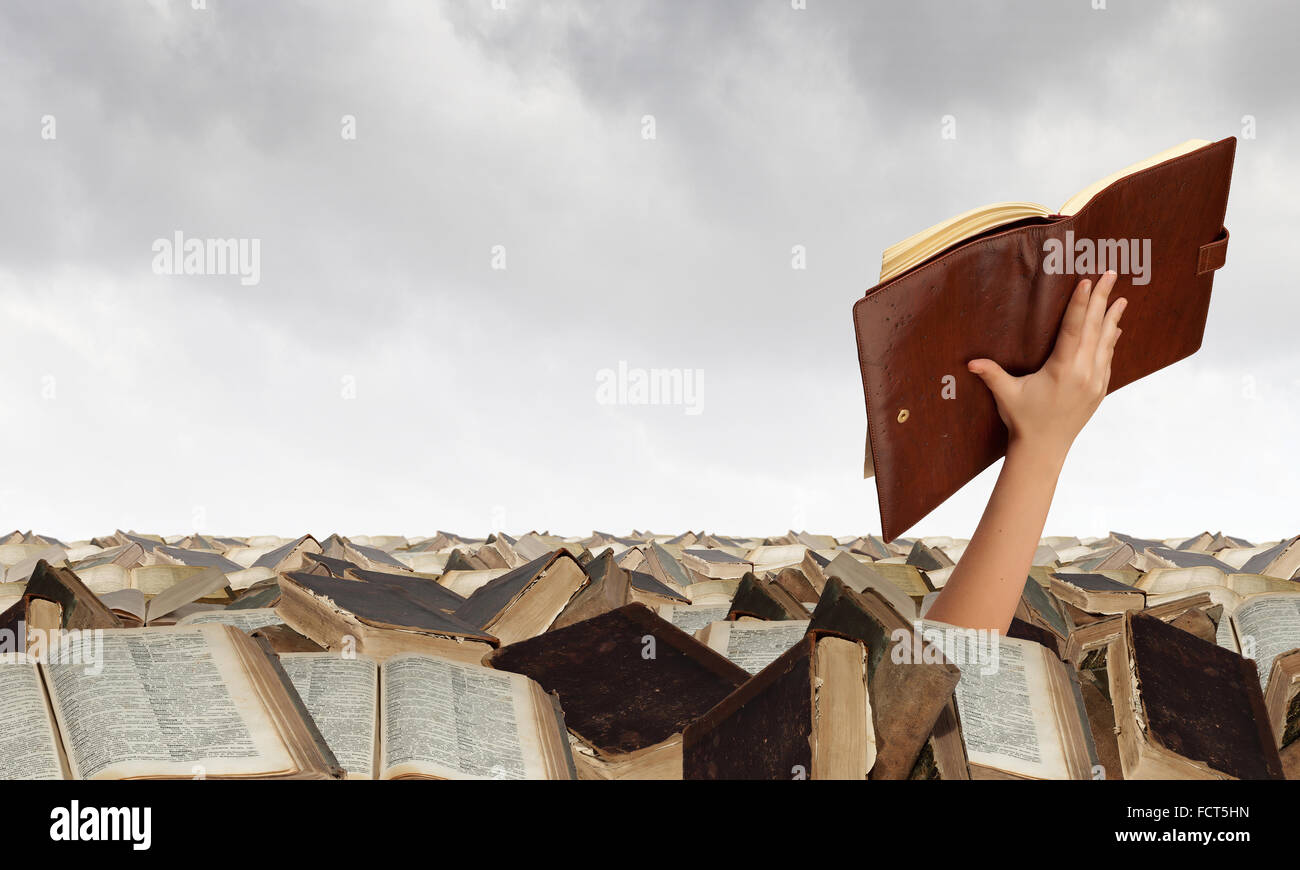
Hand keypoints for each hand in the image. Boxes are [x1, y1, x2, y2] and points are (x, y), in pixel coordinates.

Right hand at [967, 271, 1126, 462]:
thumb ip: (991, 374)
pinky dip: (1111, 340)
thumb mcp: (1006, 394)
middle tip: (1111, 274)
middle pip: (1095, 328)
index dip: (1081, 304)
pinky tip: (1115, 328)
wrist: (1044, 449)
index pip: (1074, 329)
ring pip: (1106, 342)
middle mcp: (1084, 373)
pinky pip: (1108, 358)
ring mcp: (1095, 381)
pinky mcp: (1099, 389)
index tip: (1088, 281)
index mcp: (1062, 370)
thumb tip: (969, 362)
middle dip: (1102, 300)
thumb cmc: (1023, 420)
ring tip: (1121, 297)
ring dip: (1113, 318)